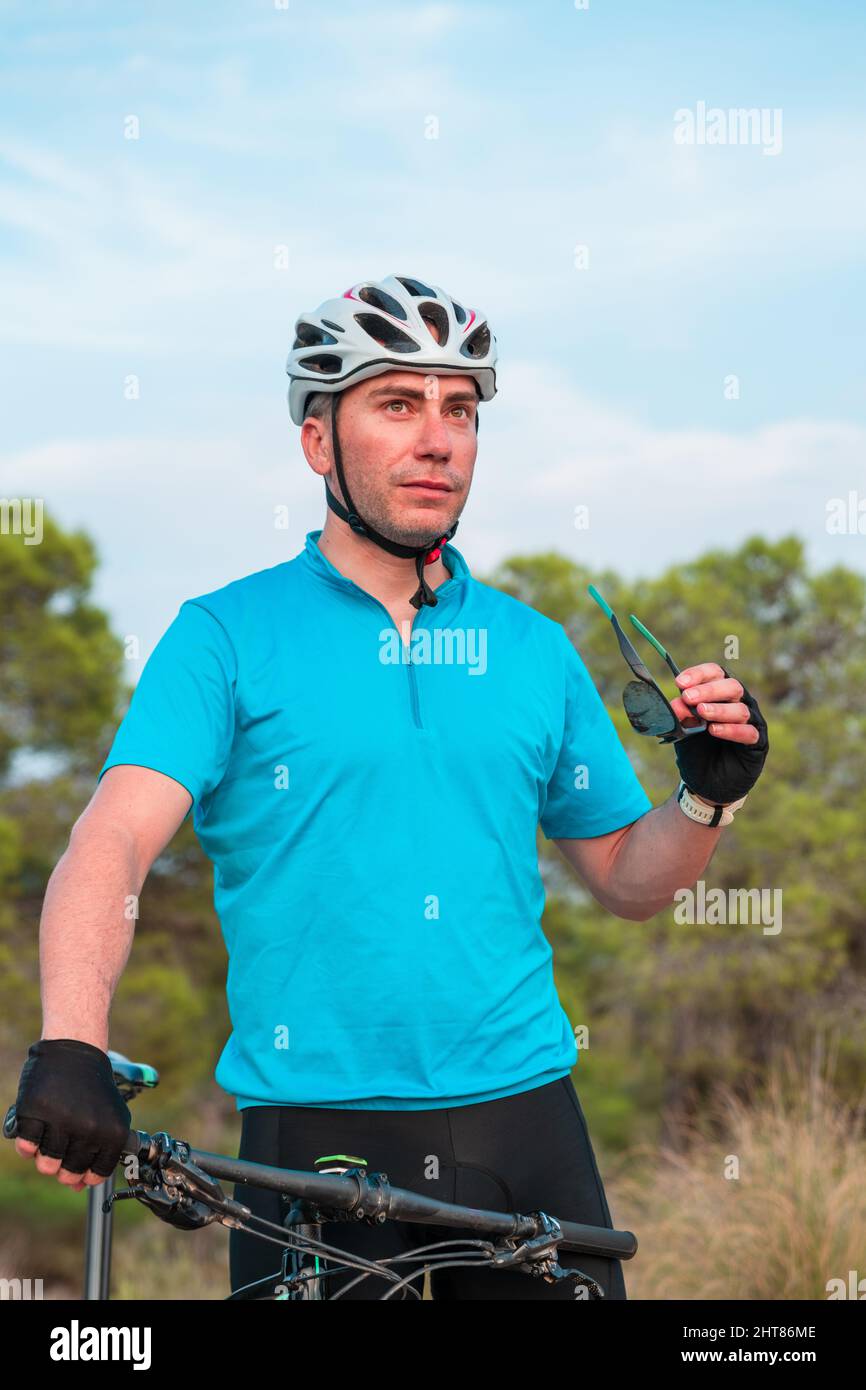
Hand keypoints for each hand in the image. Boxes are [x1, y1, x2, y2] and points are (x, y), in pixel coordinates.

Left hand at [670, 662, 768, 805]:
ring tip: (701, 713)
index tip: (680, 682)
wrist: (704, 782)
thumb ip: (681, 715)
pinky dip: (731, 730)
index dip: (699, 674)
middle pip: (732, 686)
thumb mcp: (683, 730)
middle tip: (688, 697)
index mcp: (720, 694)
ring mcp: (751, 722)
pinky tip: (714, 730)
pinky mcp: (757, 743)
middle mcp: (739, 703)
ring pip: (741, 709)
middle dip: (709, 690)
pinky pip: (749, 732)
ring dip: (719, 710)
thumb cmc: (696, 749)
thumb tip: (677, 703)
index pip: (716, 673)